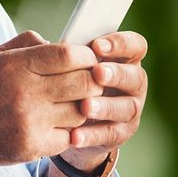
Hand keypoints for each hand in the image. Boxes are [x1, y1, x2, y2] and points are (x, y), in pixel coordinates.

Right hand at [0, 31, 100, 167]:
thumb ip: (29, 44)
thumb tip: (65, 43)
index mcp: (14, 66)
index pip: (68, 55)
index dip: (86, 56)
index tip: (87, 59)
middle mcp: (23, 93)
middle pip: (84, 83)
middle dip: (92, 81)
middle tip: (86, 82)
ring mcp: (30, 122)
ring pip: (82, 111)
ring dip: (81, 107)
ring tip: (68, 103)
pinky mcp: (33, 146)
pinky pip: (70, 136)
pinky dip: (68, 131)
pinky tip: (56, 124)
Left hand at [61, 31, 147, 169]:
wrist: (65, 120)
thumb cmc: (64, 80)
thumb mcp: (61, 64)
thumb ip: (58, 51)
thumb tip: (41, 41)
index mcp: (121, 59)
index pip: (134, 46)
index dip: (120, 43)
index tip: (97, 45)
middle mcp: (131, 82)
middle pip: (135, 76)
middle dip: (117, 74)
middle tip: (96, 73)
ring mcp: (129, 108)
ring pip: (126, 107)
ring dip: (106, 106)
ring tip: (84, 106)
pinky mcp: (120, 132)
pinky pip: (110, 134)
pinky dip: (92, 135)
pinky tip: (74, 135)